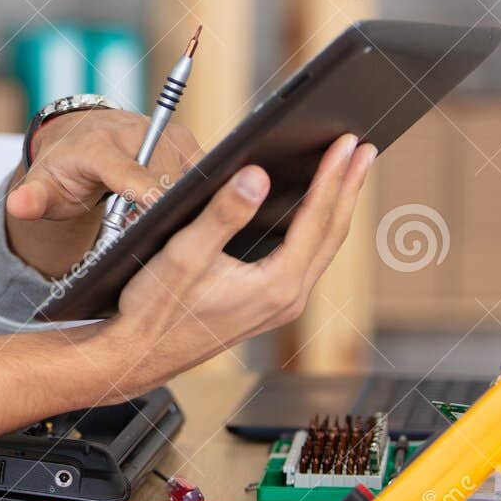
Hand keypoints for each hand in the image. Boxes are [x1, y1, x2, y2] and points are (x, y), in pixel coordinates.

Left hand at [3, 109, 200, 276]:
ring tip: (169, 231)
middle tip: (160, 245)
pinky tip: (187, 216)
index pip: (129, 174)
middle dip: (167, 212)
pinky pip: (202, 171)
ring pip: (189, 175)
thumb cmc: (63, 169)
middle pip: (165, 178)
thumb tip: (18, 206)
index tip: (160, 216)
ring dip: (185, 206)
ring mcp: (164, 133)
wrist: (79, 136)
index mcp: (99, 146)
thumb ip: (31, 199)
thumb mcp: (42, 186)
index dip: (147, 195)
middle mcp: (135, 132)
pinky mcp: (184, 139)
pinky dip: (199, 195)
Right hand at [91, 133, 375, 400]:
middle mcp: (287, 299)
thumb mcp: (185, 254)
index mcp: (276, 285)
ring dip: (337, 207)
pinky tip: (311, 214)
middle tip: (364, 149)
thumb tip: (257, 176)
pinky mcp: (267, 306)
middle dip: (348, 187)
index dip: (334, 177)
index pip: (317, 219)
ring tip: (348, 174)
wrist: (137, 356)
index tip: (348, 144)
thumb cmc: (154, 310)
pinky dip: (317, 228)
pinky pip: (306, 260)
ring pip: (322, 248)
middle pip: (332, 233)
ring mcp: (280, 306)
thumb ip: (223, 213)